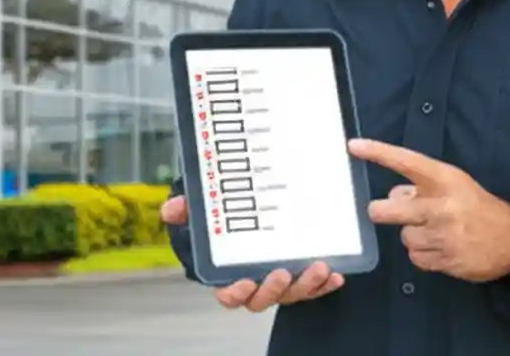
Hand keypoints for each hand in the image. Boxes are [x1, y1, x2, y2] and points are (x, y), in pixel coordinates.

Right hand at [160, 195, 345, 309]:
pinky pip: (316, 287)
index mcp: (230, 274)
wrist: (259, 208)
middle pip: (264, 299)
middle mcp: (257, 283)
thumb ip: (188, 210)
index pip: (229, 295)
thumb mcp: (206, 210)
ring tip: (320, 267)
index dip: (235, 294)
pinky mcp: (304, 276)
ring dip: (307, 285)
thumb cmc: (226, 218)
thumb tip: (172, 208)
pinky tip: (338, 272)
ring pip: (293, 294)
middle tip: (283, 272)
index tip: (244, 283)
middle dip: (274, 290)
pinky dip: (326, 284)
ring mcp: (282, 281)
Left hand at [347, 138, 509, 282]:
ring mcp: (443, 235)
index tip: (354, 146)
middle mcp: (441, 206)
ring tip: (434, 231)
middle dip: (381, 211)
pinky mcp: (445, 260)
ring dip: (413, 234)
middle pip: (388, 210)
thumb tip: (392, 196)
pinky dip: (423, 253)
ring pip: (403, 236)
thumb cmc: (477, 207)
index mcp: (444, 180)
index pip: (406, 161)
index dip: (378, 152)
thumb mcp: (454, 185)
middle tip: (381, 211)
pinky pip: (416, 257)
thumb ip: (422, 187)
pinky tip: (440, 247)